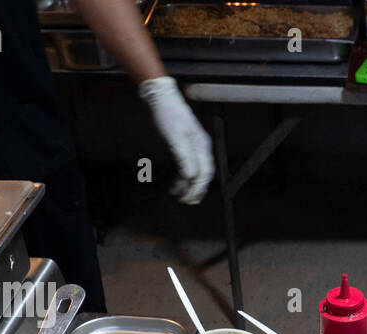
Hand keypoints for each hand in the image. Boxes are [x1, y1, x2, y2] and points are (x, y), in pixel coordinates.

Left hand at [138, 76, 214, 203]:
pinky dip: (182, 177)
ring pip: (195, 171)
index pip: (204, 173)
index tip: (189, 199)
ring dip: (188, 185)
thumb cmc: (168, 116)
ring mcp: (194, 147)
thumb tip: (191, 177)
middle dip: (195, 190)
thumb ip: (184, 158)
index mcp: (202, 146)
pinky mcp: (186, 146)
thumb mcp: (175, 138)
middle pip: (203, 175)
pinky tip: (175, 183)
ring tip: (179, 195)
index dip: (197, 188)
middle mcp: (201, 148)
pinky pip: (187, 166)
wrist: (162, 98)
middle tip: (186, 202)